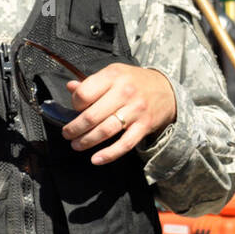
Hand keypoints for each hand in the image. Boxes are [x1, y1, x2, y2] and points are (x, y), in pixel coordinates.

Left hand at [60, 64, 176, 164]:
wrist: (167, 90)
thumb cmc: (135, 82)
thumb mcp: (114, 74)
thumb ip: (91, 82)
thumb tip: (70, 87)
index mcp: (113, 75)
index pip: (84, 94)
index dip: (75, 104)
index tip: (75, 109)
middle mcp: (125, 91)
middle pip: (92, 115)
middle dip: (75, 129)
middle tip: (68, 134)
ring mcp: (136, 110)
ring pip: (105, 131)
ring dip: (87, 141)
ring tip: (76, 145)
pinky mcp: (144, 125)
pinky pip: (125, 144)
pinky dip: (109, 154)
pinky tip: (96, 159)